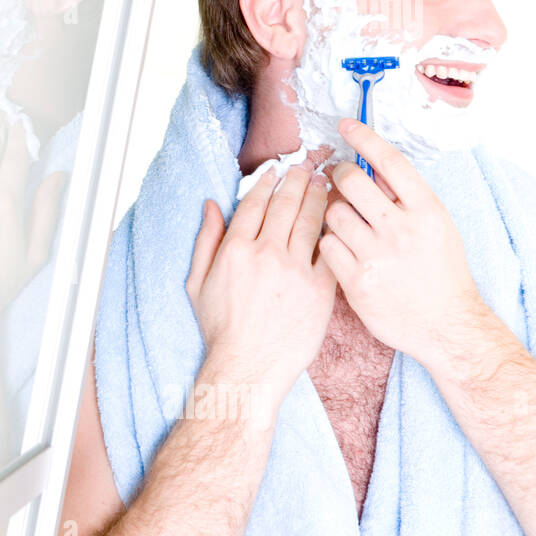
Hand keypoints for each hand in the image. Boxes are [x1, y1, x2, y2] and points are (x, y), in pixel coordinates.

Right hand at [186, 165, 335, 406]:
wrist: (249, 368)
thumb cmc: (221, 329)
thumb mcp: (197, 283)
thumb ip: (205, 240)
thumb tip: (210, 206)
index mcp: (235, 250)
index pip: (254, 203)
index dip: (267, 182)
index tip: (276, 171)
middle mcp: (265, 254)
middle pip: (286, 204)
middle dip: (297, 180)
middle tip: (307, 167)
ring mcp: (295, 270)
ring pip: (311, 221)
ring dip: (319, 197)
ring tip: (325, 183)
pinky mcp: (320, 289)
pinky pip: (330, 250)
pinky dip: (335, 230)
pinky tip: (339, 219)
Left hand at [318, 118, 486, 367]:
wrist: (447, 325)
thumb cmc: (439, 270)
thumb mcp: (435, 225)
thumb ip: (404, 197)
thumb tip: (370, 164)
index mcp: (427, 210)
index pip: (390, 162)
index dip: (364, 138)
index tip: (346, 125)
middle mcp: (402, 229)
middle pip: (351, 182)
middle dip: (338, 176)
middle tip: (338, 181)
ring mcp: (378, 256)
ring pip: (332, 213)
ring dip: (332, 214)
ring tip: (347, 225)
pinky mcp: (357, 281)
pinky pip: (326, 246)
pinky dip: (329, 244)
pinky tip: (342, 251)